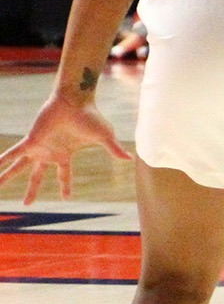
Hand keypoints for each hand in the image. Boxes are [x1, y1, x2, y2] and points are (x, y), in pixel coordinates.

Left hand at [0, 92, 130, 203]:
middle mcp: (49, 153)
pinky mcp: (31, 140)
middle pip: (37, 176)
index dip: (65, 187)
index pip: (64, 175)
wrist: (75, 100)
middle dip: (31, 190)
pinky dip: (2, 160)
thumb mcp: (105, 137)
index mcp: (65, 155)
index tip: (67, 198)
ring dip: (7, 177)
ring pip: (19, 167)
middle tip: (26, 203)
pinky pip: (13, 153)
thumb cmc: (90, 116)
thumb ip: (114, 149)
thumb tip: (130, 158)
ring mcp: (38, 147)